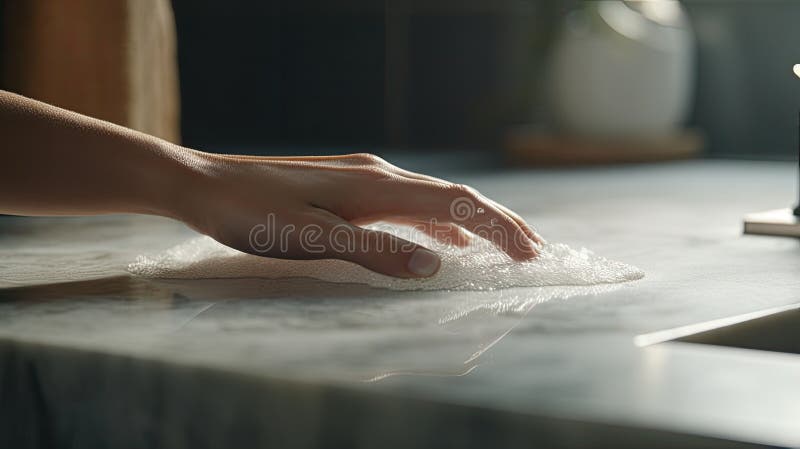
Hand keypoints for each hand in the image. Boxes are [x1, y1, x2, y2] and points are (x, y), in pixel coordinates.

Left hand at [176, 153, 542, 278]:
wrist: (204, 183)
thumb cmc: (250, 213)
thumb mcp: (309, 239)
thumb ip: (372, 252)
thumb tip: (433, 267)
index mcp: (376, 186)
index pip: (454, 203)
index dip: (496, 227)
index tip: (530, 255)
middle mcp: (378, 175)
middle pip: (453, 195)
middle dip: (498, 222)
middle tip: (534, 251)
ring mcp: (364, 179)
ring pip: (433, 199)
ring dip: (471, 222)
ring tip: (502, 246)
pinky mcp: (349, 188)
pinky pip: (409, 205)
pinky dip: (437, 223)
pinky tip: (440, 242)